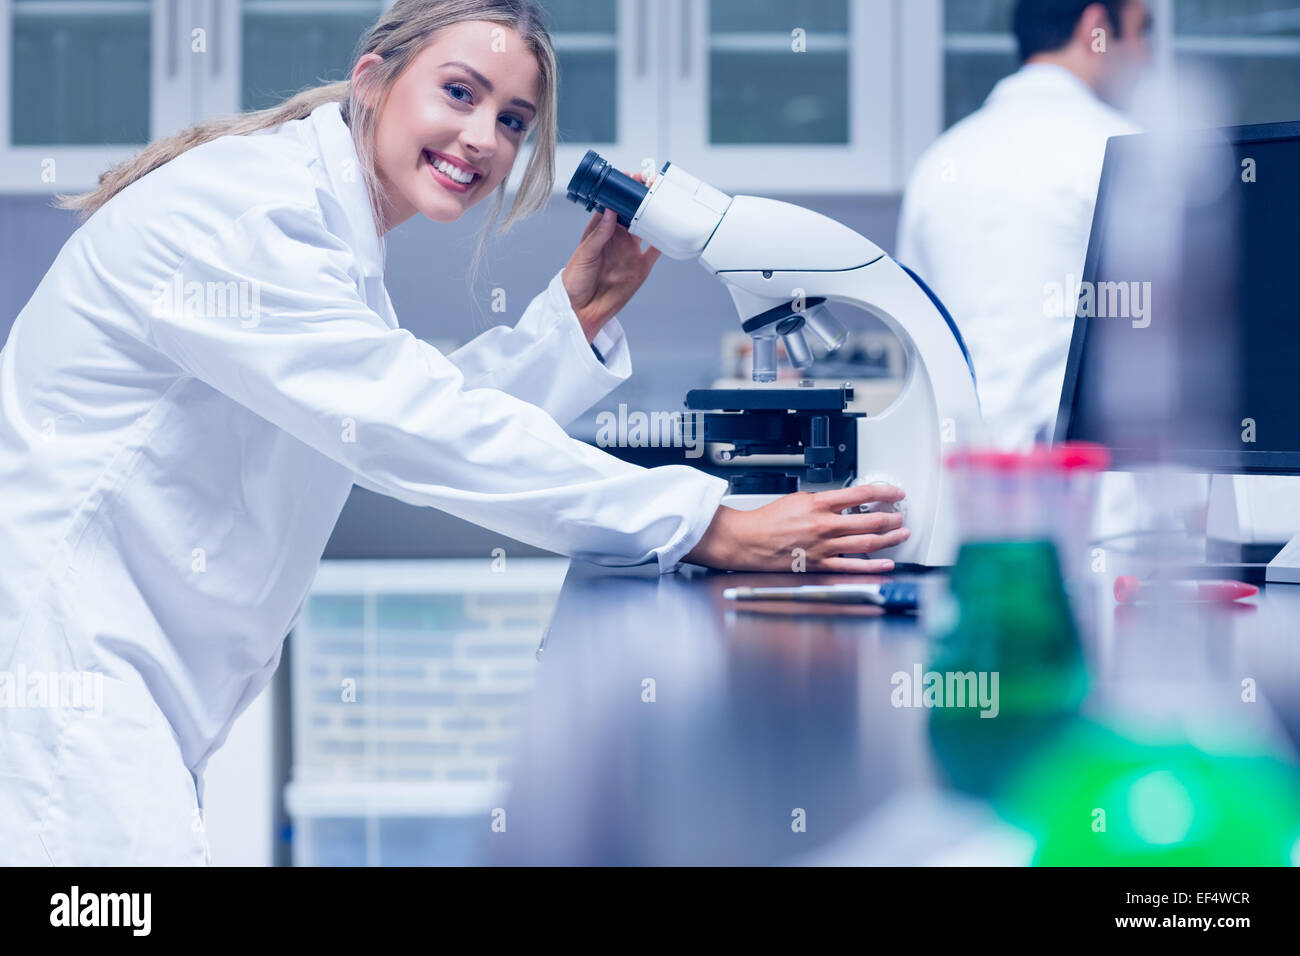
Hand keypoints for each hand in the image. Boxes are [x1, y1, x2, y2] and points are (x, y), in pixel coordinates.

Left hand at [561, 170, 661, 340]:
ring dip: (655, 215)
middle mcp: (617, 238)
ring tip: (663, 200)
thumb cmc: (575, 281)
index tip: (631, 180)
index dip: (622, 191)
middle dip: (641, 198)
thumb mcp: (584, 255)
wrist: (582, 311)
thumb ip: (599, 234)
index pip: (613, 205)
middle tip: (651, 184)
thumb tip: (610, 211)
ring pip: (647, 227)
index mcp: (600, 231)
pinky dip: (665, 241)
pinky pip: (656, 251)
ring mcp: (630, 252)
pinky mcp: (640, 267)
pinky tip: (672, 230)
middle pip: (633, 212)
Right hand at [684, 484, 908, 572]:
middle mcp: (825, 525)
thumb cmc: (768, 521)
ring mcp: (825, 547)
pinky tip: (886, 562)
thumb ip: (823, 501)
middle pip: (871, 520)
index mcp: (819, 504)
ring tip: (901, 534)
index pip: (862, 493)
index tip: (896, 493)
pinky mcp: (820, 564)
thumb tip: (845, 502)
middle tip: (900, 516)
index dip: (885, 492)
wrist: (748, 540)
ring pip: (867, 542)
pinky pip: (853, 566)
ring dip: (889, 538)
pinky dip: (873, 565)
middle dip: (892, 518)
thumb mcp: (798, 499)